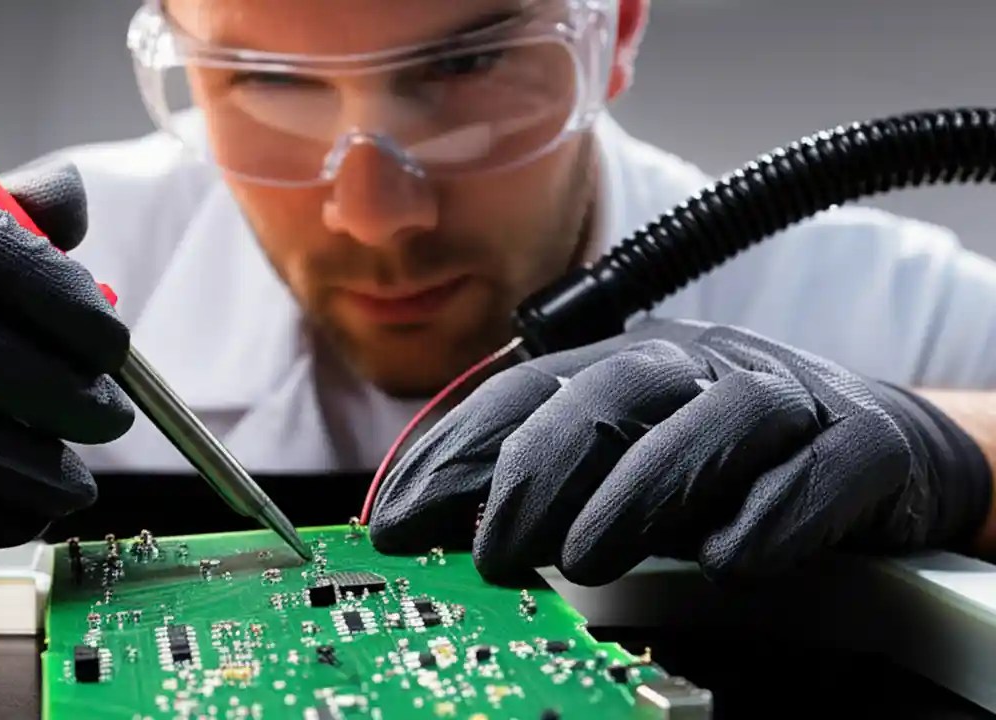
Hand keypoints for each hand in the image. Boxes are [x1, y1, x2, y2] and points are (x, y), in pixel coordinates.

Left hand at [369, 319, 990, 584]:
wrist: (883, 448)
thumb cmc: (729, 466)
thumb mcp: (626, 473)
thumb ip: (550, 491)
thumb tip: (435, 528)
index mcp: (625, 366)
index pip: (519, 394)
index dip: (452, 452)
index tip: (394, 519)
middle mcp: (696, 367)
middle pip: (605, 396)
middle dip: (534, 475)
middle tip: (490, 553)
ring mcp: (783, 396)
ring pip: (710, 420)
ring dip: (638, 494)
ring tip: (585, 560)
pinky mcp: (864, 440)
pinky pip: (819, 466)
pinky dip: (772, 513)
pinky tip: (731, 558)